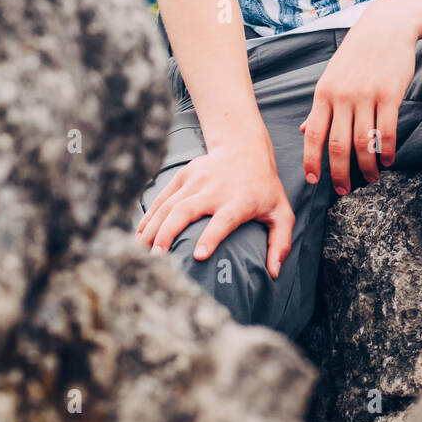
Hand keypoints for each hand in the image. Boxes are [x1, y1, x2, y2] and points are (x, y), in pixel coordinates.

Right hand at [134, 119, 294, 277]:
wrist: (245, 149)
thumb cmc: (264, 188)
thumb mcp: (281, 212)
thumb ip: (280, 242)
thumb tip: (273, 273)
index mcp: (240, 200)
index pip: (224, 219)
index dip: (212, 236)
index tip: (199, 256)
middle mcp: (215, 189)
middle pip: (186, 211)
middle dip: (168, 235)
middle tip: (156, 259)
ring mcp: (196, 180)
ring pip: (169, 205)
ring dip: (153, 229)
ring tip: (140, 251)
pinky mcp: (184, 175)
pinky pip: (162, 198)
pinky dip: (149, 216)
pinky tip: (139, 234)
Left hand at [299, 0, 419, 195]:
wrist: (386, 27)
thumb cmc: (357, 55)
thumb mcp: (331, 77)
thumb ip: (319, 107)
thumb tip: (304, 132)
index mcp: (323, 93)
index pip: (313, 134)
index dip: (311, 161)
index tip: (313, 181)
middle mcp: (342, 96)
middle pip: (338, 145)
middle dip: (339, 173)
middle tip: (343, 190)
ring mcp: (366, 96)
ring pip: (363, 143)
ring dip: (367, 167)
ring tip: (370, 178)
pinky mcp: (390, 94)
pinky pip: (387, 132)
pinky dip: (386, 152)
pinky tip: (387, 161)